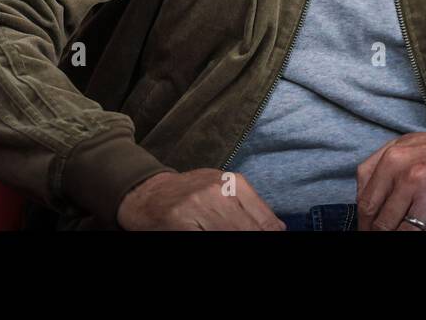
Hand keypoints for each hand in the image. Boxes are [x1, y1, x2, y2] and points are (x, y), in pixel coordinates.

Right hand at [116, 170, 285, 230]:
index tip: (273, 239)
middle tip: (249, 241)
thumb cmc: (190, 194)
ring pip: (231, 235)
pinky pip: (207, 239)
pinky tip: (207, 237)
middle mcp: (220, 192)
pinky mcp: (182, 222)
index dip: (271, 235)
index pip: (266, 222)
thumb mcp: (223, 190)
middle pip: (251, 231)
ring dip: (234, 239)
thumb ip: (249, 207)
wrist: (148, 194)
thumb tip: (277, 229)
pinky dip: (212, 241)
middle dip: (254, 239)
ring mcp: (200, 207)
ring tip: (222, 233)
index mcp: (235, 183)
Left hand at [356, 126, 425, 230]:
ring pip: (403, 233)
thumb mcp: (406, 145)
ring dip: (402, 236)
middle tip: (386, 236)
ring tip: (409, 232)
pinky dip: (424, 236)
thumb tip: (362, 201)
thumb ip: (378, 166)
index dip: (366, 225)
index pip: (367, 204)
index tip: (369, 231)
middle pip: (382, 222)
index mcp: (393, 159)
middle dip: (381, 234)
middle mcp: (408, 175)